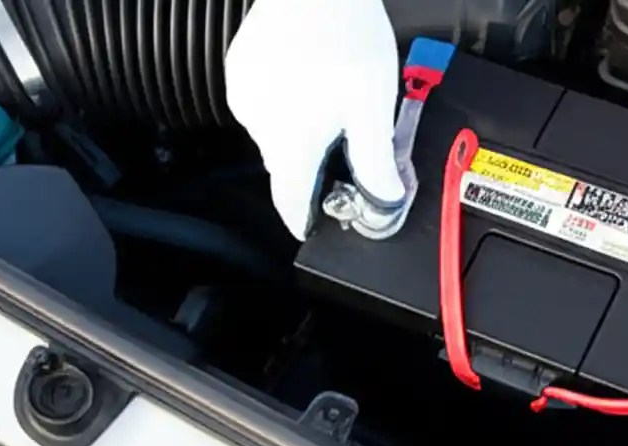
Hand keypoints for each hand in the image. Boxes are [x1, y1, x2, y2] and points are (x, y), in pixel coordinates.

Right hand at [225, 0, 403, 239]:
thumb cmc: (345, 38)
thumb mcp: (373, 109)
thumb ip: (376, 162)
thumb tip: (387, 199)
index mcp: (290, 143)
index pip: (288, 202)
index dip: (301, 218)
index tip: (308, 226)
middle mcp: (259, 124)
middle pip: (286, 165)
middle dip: (314, 162)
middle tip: (345, 142)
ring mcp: (245, 94)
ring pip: (276, 131)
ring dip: (301, 127)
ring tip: (331, 97)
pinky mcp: (240, 68)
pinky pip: (264, 101)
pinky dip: (286, 100)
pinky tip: (310, 77)